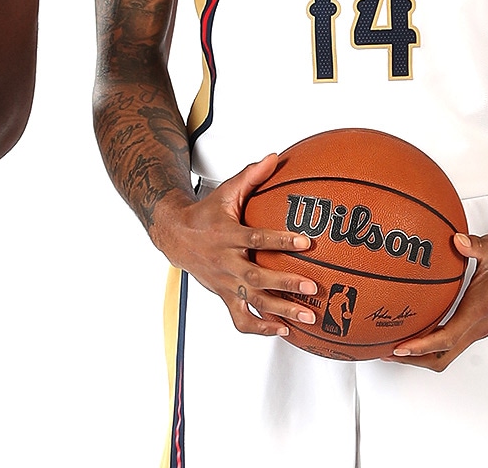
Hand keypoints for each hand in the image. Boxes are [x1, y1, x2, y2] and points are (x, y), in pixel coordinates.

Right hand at [149, 153, 318, 336]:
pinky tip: (284, 330)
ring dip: (281, 312)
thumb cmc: (205, 214)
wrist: (175, 236)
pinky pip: (241, 319)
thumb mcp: (226, 192)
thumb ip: (251, 176)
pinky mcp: (224, 296)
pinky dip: (261, 328)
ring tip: (308, 317)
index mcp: (227, 235)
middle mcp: (226, 262)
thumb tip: (275, 157)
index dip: (281, 240)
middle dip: (286, 284)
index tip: (307, 241)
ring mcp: (225, 283)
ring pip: (253, 303)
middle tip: (312, 287)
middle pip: (257, 277)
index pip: (256, 238)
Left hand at [388, 233, 487, 371]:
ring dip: (424, 352)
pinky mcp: (483, 323)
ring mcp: (481, 327)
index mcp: (479, 312)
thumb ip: (474, 245)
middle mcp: (479, 325)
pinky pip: (455, 339)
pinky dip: (436, 340)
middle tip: (389, 351)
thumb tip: (455, 239)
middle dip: (415, 359)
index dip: (420, 346)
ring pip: (449, 351)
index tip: (399, 348)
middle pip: (442, 356)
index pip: (445, 338)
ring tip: (400, 343)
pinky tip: (423, 324)